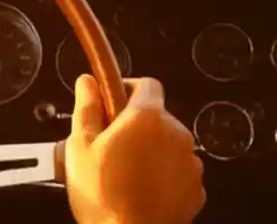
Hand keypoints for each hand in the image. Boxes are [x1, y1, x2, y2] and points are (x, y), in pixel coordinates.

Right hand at [65, 76, 204, 223]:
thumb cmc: (103, 196)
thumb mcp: (80, 147)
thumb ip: (86, 108)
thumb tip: (87, 82)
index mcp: (148, 117)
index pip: (147, 84)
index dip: (127, 89)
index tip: (111, 102)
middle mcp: (176, 134)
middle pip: (157, 117)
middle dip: (135, 126)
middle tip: (110, 146)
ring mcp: (190, 163)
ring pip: (168, 145)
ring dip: (151, 152)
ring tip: (124, 174)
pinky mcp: (196, 189)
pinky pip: (178, 172)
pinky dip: (164, 177)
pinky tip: (141, 191)